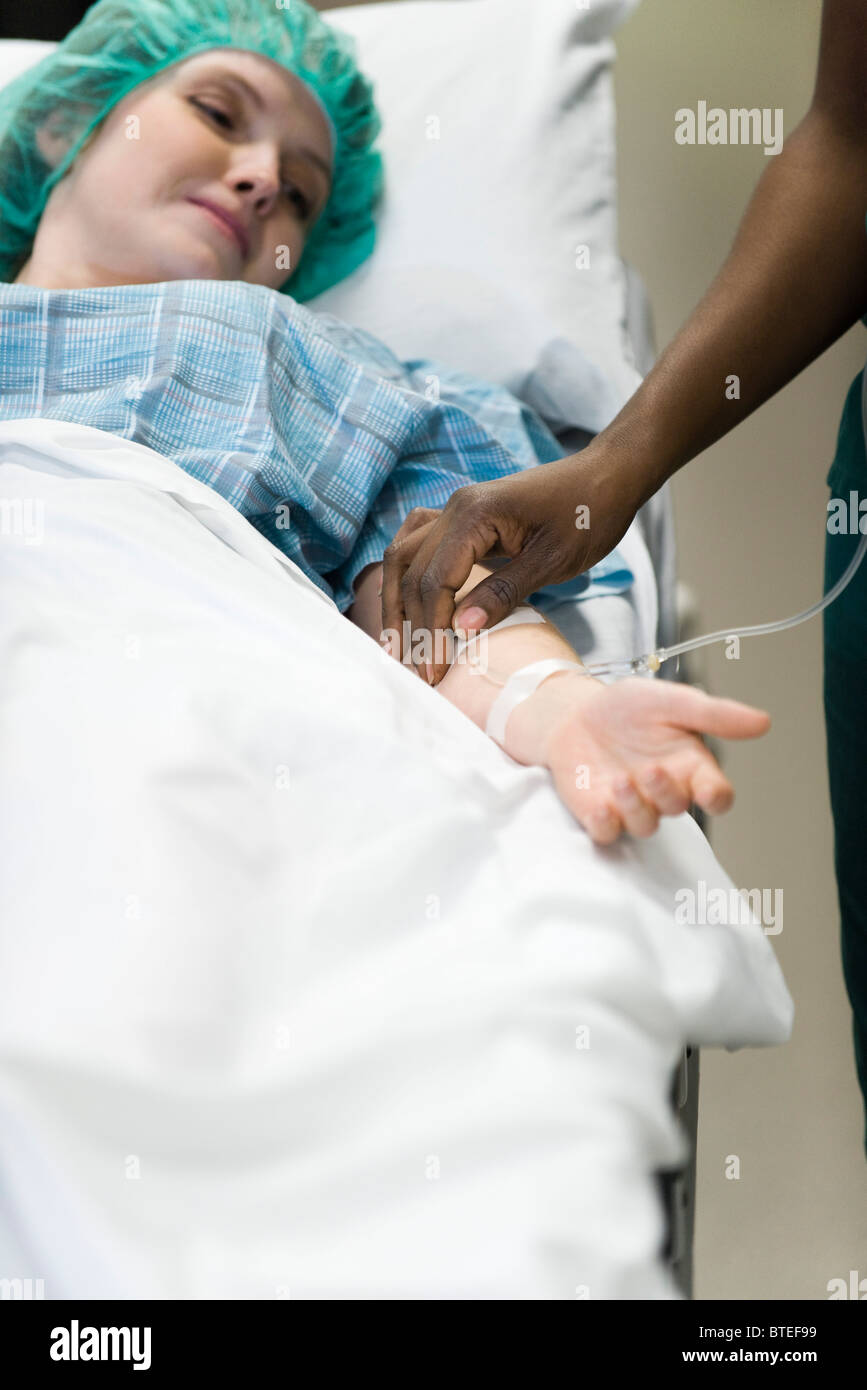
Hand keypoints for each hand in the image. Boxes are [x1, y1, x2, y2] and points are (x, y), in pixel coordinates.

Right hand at [380, 444, 643, 685]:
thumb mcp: (552, 561)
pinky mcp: (463, 517)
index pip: (436, 582)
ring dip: (397, 601)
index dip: (431, 630)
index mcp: (475, 514)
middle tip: (419, 671)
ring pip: (404, 556)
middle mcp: (454, 508)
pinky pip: (418, 543)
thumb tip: (460, 629)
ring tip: (397, 645)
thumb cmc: (588, 515)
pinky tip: (404, 599)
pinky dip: (407, 574)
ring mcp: (454, 509)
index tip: (435, 671)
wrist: (606, 478)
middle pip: (412, 573)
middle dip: (411, 625)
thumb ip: (503, 593)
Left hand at [505, 672, 770, 844]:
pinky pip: (608, 833)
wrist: (573, 714)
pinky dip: (606, 825)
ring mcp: (633, 807)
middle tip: (649, 769)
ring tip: (619, 780)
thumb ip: (713, 714)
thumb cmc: (626, 709)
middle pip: (679, 808)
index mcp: (690, 767)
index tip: (710, 792)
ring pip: (645, 825)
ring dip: (635, 807)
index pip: (717, 795)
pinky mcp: (600, 815)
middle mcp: (665, 792)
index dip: (717, 798)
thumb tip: (763, 722)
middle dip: (666, 792)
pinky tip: (601, 806)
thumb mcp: (670, 701)